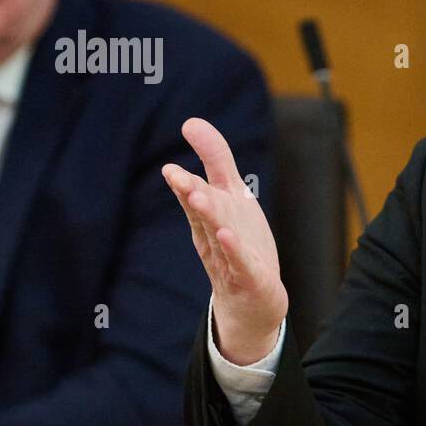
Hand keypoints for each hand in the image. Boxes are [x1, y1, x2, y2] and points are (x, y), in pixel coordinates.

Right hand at [162, 118, 287, 364]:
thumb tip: (191, 122)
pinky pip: (239, 262)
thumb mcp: (230, 200)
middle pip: (202, 210)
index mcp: (210, 216)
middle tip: (175, 175)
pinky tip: (226, 234)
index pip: (196, 193)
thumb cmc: (238, 246)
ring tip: (197, 196)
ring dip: (209, 215)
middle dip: (190, 192)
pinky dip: (233, 248)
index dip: (186, 179)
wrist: (252, 303)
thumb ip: (215, 162)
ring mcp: (230, 257)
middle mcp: (215, 235)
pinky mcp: (249, 277)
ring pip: (217, 233)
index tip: (173, 160)